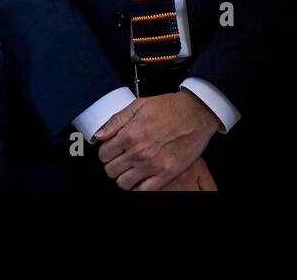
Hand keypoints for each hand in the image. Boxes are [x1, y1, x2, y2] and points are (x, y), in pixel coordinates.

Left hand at [95, 90, 218, 189]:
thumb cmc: (171, 108)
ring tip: (130, 169)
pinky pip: (143, 191)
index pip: (104, 154)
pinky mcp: (166, 174)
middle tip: (121, 159)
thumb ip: (116, 120)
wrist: (197, 113)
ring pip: (123, 183)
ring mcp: (152, 165)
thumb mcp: (139, 105)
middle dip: (113, 165)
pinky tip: (141, 178)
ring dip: (124, 177)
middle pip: (111, 171)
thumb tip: (99, 135)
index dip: (106, 152)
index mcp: (130, 134)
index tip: (112, 150)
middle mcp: (139, 152)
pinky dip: (138, 187)